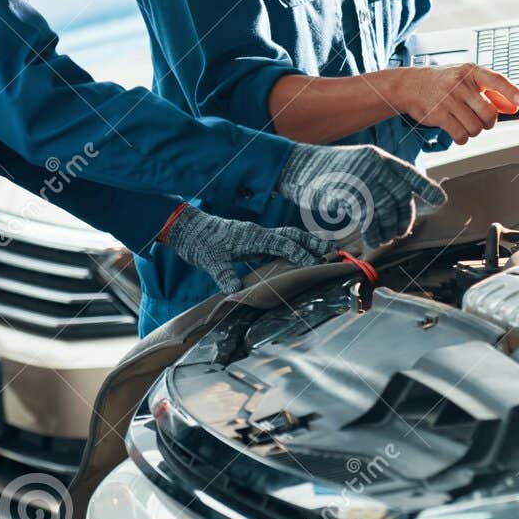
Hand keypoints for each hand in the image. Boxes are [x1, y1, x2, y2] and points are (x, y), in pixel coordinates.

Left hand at [164, 208, 337, 292]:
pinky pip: (276, 244)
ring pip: (286, 238)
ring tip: (322, 253)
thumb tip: (235, 291)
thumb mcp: (209, 260)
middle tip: (332, 252)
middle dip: (312, 243)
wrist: (185, 227)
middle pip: (291, 235)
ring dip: (304, 244)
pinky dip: (290, 249)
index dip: (299, 253)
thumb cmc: (198, 241)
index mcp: (252, 236)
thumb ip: (224, 274)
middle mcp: (257, 233)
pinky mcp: (250, 241)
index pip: (282, 243)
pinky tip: (295, 258)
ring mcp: (255, 236)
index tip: (314, 264)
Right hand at [277, 143, 446, 249]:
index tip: (440, 201)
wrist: (298, 165)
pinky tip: (371, 238)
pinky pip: (367, 219)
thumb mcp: (359, 162)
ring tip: (384, 238)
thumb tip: (399, 201)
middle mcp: (375, 167)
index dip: (427, 189)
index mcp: (381, 158)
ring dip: (387, 229)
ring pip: (385, 211)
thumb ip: (380, 178)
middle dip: (403, 219)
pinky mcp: (348, 194)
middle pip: (400, 198)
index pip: (410, 175)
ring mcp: (362, 179)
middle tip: (399, 231)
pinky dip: (371, 232)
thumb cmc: (328, 169)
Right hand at [389, 64, 518, 144]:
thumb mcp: (466, 80)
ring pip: (476, 128)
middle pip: (489, 113)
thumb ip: (489, 92)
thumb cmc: (444, 83)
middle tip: (482, 120)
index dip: (511, 91)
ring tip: (464, 122)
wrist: (410, 85)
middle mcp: (460, 84)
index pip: (496, 80)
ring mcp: (448, 99)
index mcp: (471, 72)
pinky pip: (460, 135)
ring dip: (474, 131)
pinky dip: (462, 137)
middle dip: (489, 122)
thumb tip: (512, 107)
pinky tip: (456, 129)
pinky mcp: (438, 115)